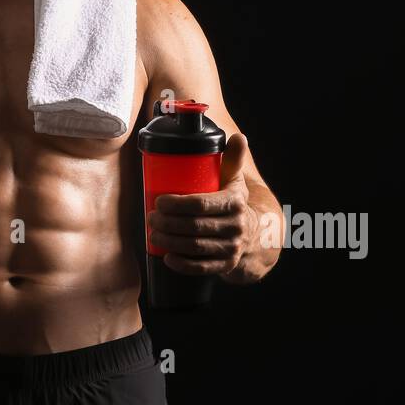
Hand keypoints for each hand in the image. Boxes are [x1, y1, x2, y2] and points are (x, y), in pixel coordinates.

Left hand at [148, 158, 256, 276]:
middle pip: (194, 226)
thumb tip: (240, 137)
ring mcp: (232, 248)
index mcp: (235, 203)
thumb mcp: (234, 180)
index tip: (159, 201)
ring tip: (153, 233)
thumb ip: (233, 158)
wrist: (254, 234)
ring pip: (195, 247)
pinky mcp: (226, 265)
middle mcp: (236, 227)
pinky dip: (182, 264)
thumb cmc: (233, 202)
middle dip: (167, 223)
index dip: (176, 204)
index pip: (201, 203)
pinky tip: (167, 257)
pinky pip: (202, 267)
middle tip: (150, 217)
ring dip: (170, 241)